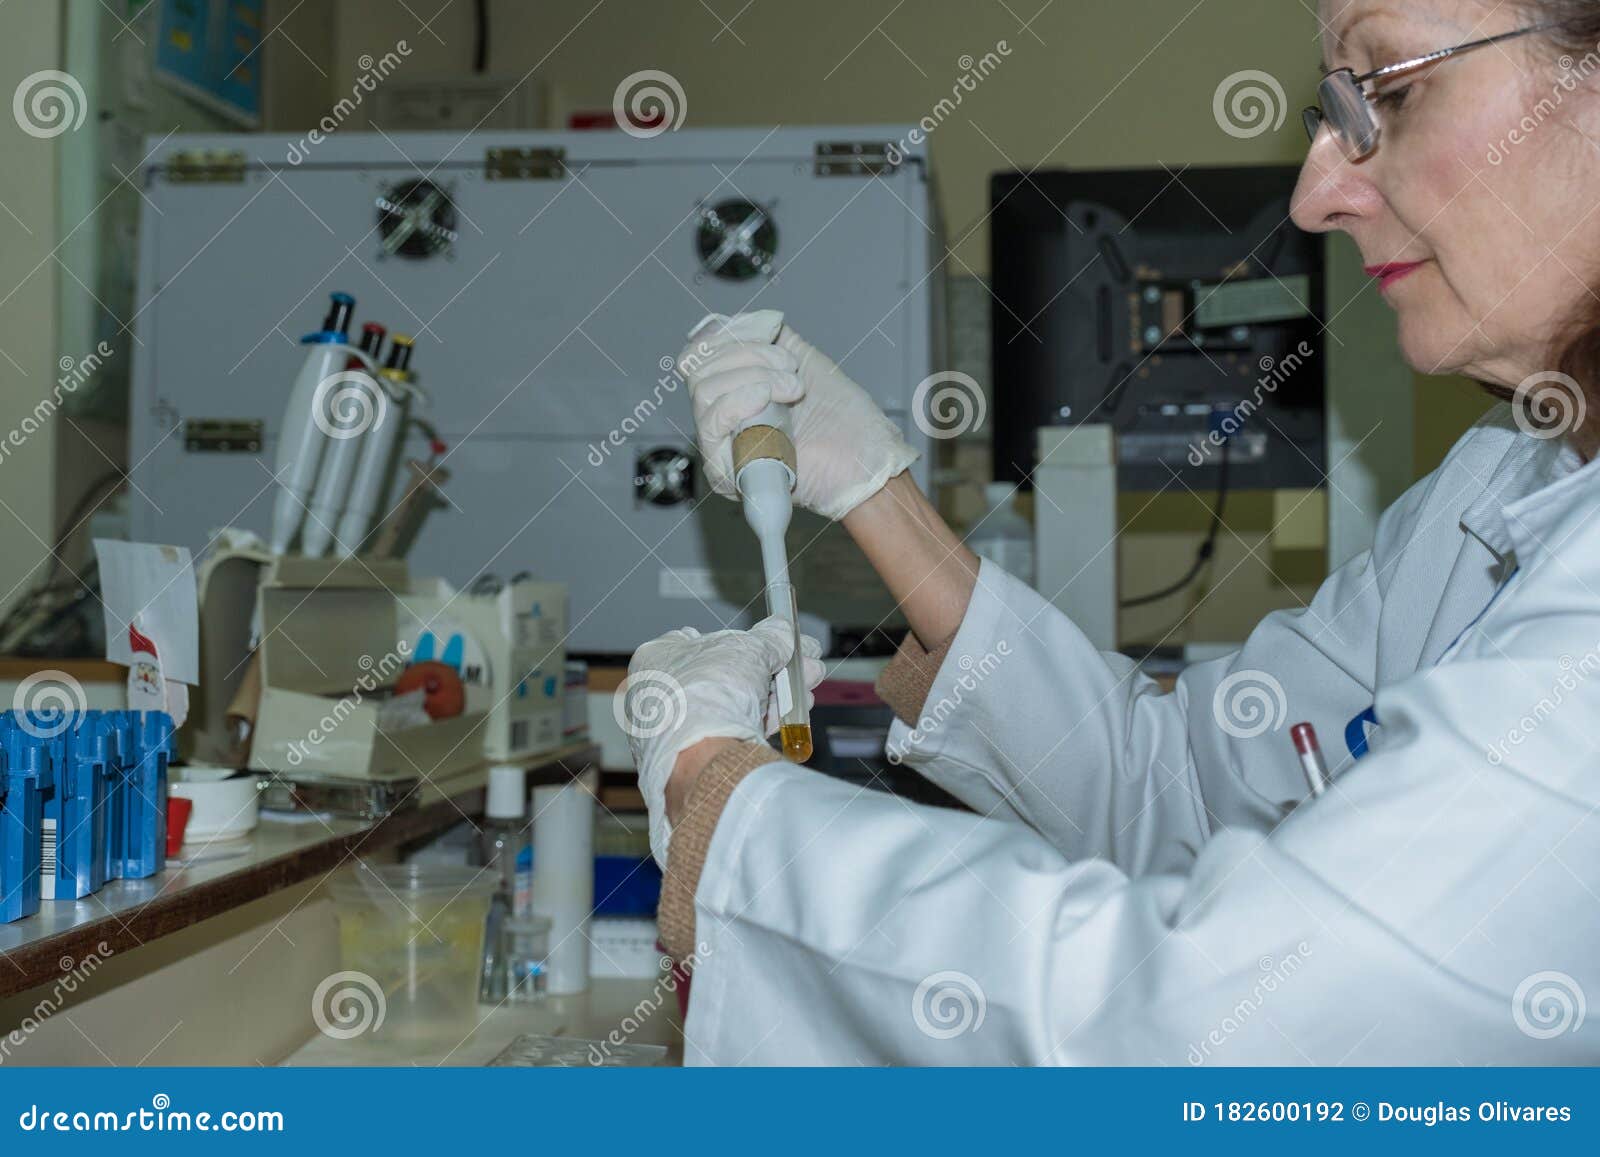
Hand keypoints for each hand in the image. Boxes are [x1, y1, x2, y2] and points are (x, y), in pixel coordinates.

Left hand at [622, 616, 823, 866]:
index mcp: (658, 658)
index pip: (703, 640)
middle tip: (805, 669)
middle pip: (729, 673)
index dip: (744, 640)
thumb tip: (783, 631)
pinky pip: (735, 731)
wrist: (701, 760)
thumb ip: (770, 638)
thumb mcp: (749, 649)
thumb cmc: (708, 693)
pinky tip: (792, 717)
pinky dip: (764, 722)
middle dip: (774, 671)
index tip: (774, 644)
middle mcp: (662, 693)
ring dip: (777, 696)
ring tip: (805, 694)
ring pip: (736, 704)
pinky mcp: (696, 757)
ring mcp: (678, 728)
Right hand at [678, 312, 919, 520]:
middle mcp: (721, 422)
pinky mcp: (725, 472)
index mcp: (733, 395)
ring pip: (704, 391)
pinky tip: (767, 398)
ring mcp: (720, 448)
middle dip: (748, 354)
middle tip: (789, 368)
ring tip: (792, 389)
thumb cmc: (845, 423)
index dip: (728, 333)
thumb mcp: (802, 361)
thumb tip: (739, 321)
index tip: (771, 329)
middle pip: (698, 370)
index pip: (698, 355)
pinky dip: (738, 401)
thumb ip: (767, 338)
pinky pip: (711, 424)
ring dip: (753, 377)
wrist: (865, 459)